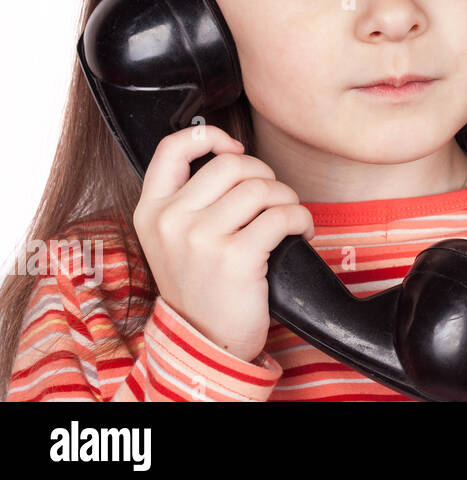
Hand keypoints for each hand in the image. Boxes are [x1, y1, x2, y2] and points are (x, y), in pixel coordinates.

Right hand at [133, 126, 314, 362]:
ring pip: (262, 187)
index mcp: (152, 211)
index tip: (234, 148)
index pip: (172, 148)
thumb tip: (233, 154)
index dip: (209, 137)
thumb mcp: (174, 239)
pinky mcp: (236, 257)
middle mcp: (171, 221)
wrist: (206, 342)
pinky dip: (302, 220)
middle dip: (265, 175)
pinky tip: (301, 233)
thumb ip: (191, 199)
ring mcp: (201, 239)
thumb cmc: (202, 285)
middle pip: (232, 165)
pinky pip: (283, 215)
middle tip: (273, 198)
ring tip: (288, 219)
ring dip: (287, 199)